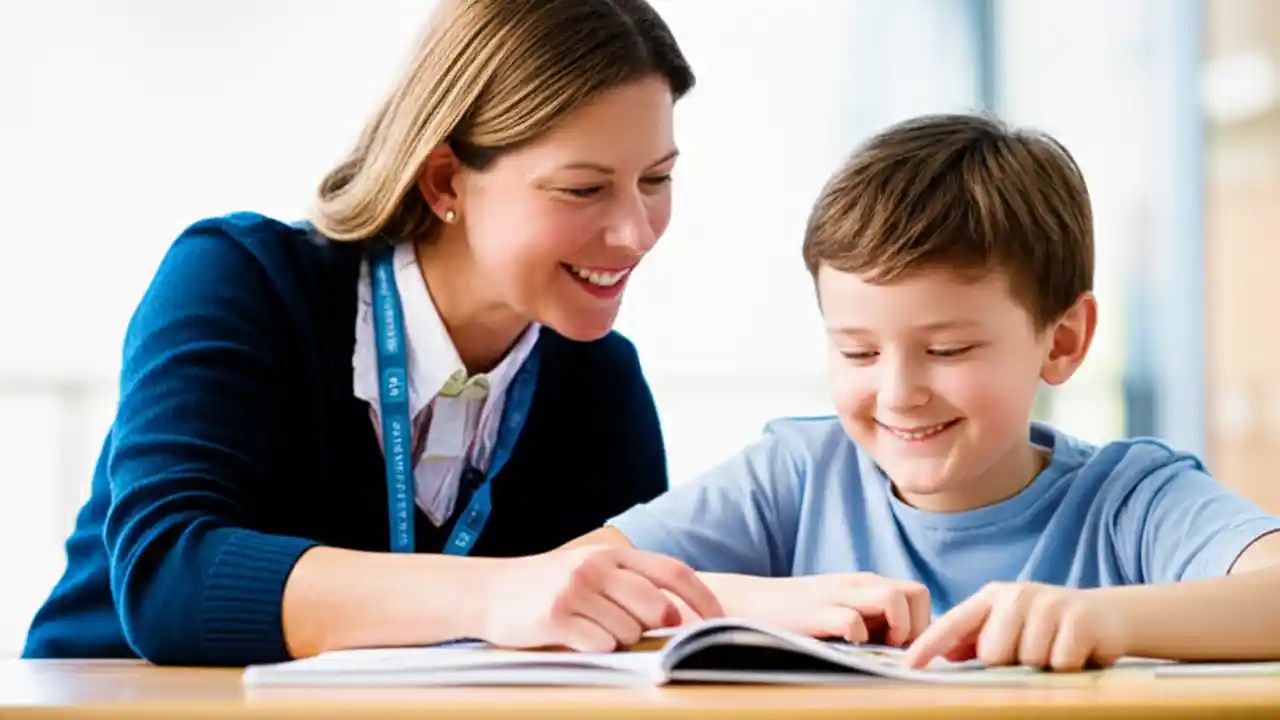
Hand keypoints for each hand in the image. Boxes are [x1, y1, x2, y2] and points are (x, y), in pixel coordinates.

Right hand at [475, 546, 722, 652]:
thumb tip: (679, 615)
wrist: (488, 591)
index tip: (720, 621)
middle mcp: (596, 566)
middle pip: (655, 607)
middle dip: (655, 628)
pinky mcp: (556, 617)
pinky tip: (573, 639)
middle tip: (632, 631)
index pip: (673, 572)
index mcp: (611, 553)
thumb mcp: (589, 571)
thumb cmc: (546, 586)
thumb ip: (629, 583)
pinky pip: (599, 645)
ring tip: (588, 629)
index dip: (702, 598)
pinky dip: (594, 649)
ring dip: (617, 640)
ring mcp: (575, 590)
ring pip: (628, 631)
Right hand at [713, 572, 930, 646]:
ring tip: (876, 648)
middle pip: (915, 593)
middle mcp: (857, 584)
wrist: (747, 601)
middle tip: (893, 649)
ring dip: (896, 629)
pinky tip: (846, 647)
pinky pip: (852, 621)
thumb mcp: (839, 607)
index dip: (920, 624)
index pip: (917, 594)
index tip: (902, 648)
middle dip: (915, 626)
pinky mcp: (816, 613)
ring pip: (893, 599)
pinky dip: (858, 636)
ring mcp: (837, 596)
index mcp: (865, 584)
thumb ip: (868, 617)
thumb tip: (902, 645)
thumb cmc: (796, 614)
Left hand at [905, 581, 1126, 670]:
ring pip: (1027, 658)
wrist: (1107, 615)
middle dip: (1010, 662)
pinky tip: (1074, 652)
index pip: (954, 622)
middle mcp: (1018, 595)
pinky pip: (1059, 662)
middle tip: (1030, 652)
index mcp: (994, 597)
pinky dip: (1066, 665)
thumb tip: (946, 655)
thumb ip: (977, 640)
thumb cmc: (1048, 626)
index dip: (930, 644)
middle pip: (993, 651)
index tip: (910, 665)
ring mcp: (1049, 604)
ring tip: (1053, 651)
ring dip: (1041, 665)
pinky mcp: (1079, 620)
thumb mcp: (1010, 626)